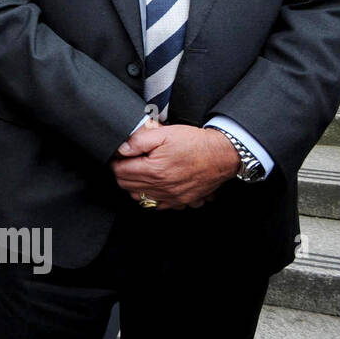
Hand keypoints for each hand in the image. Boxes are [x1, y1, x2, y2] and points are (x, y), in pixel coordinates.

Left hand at [110, 124, 239, 209]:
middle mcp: (161, 187)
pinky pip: (156, 205)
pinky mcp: (181, 201)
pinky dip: (151, 196)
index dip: (117, 162)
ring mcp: (171, 196)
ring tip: (141, 172)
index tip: (121, 156)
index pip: (120, 171)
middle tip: (129, 162)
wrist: (222, 154)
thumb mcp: (164, 133)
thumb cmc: (194, 143)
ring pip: (139, 197)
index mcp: (154, 170)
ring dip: (135, 185)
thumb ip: (138, 141)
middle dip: (123, 173)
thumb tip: (121, 149)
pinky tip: (154, 184)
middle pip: (127, 185)